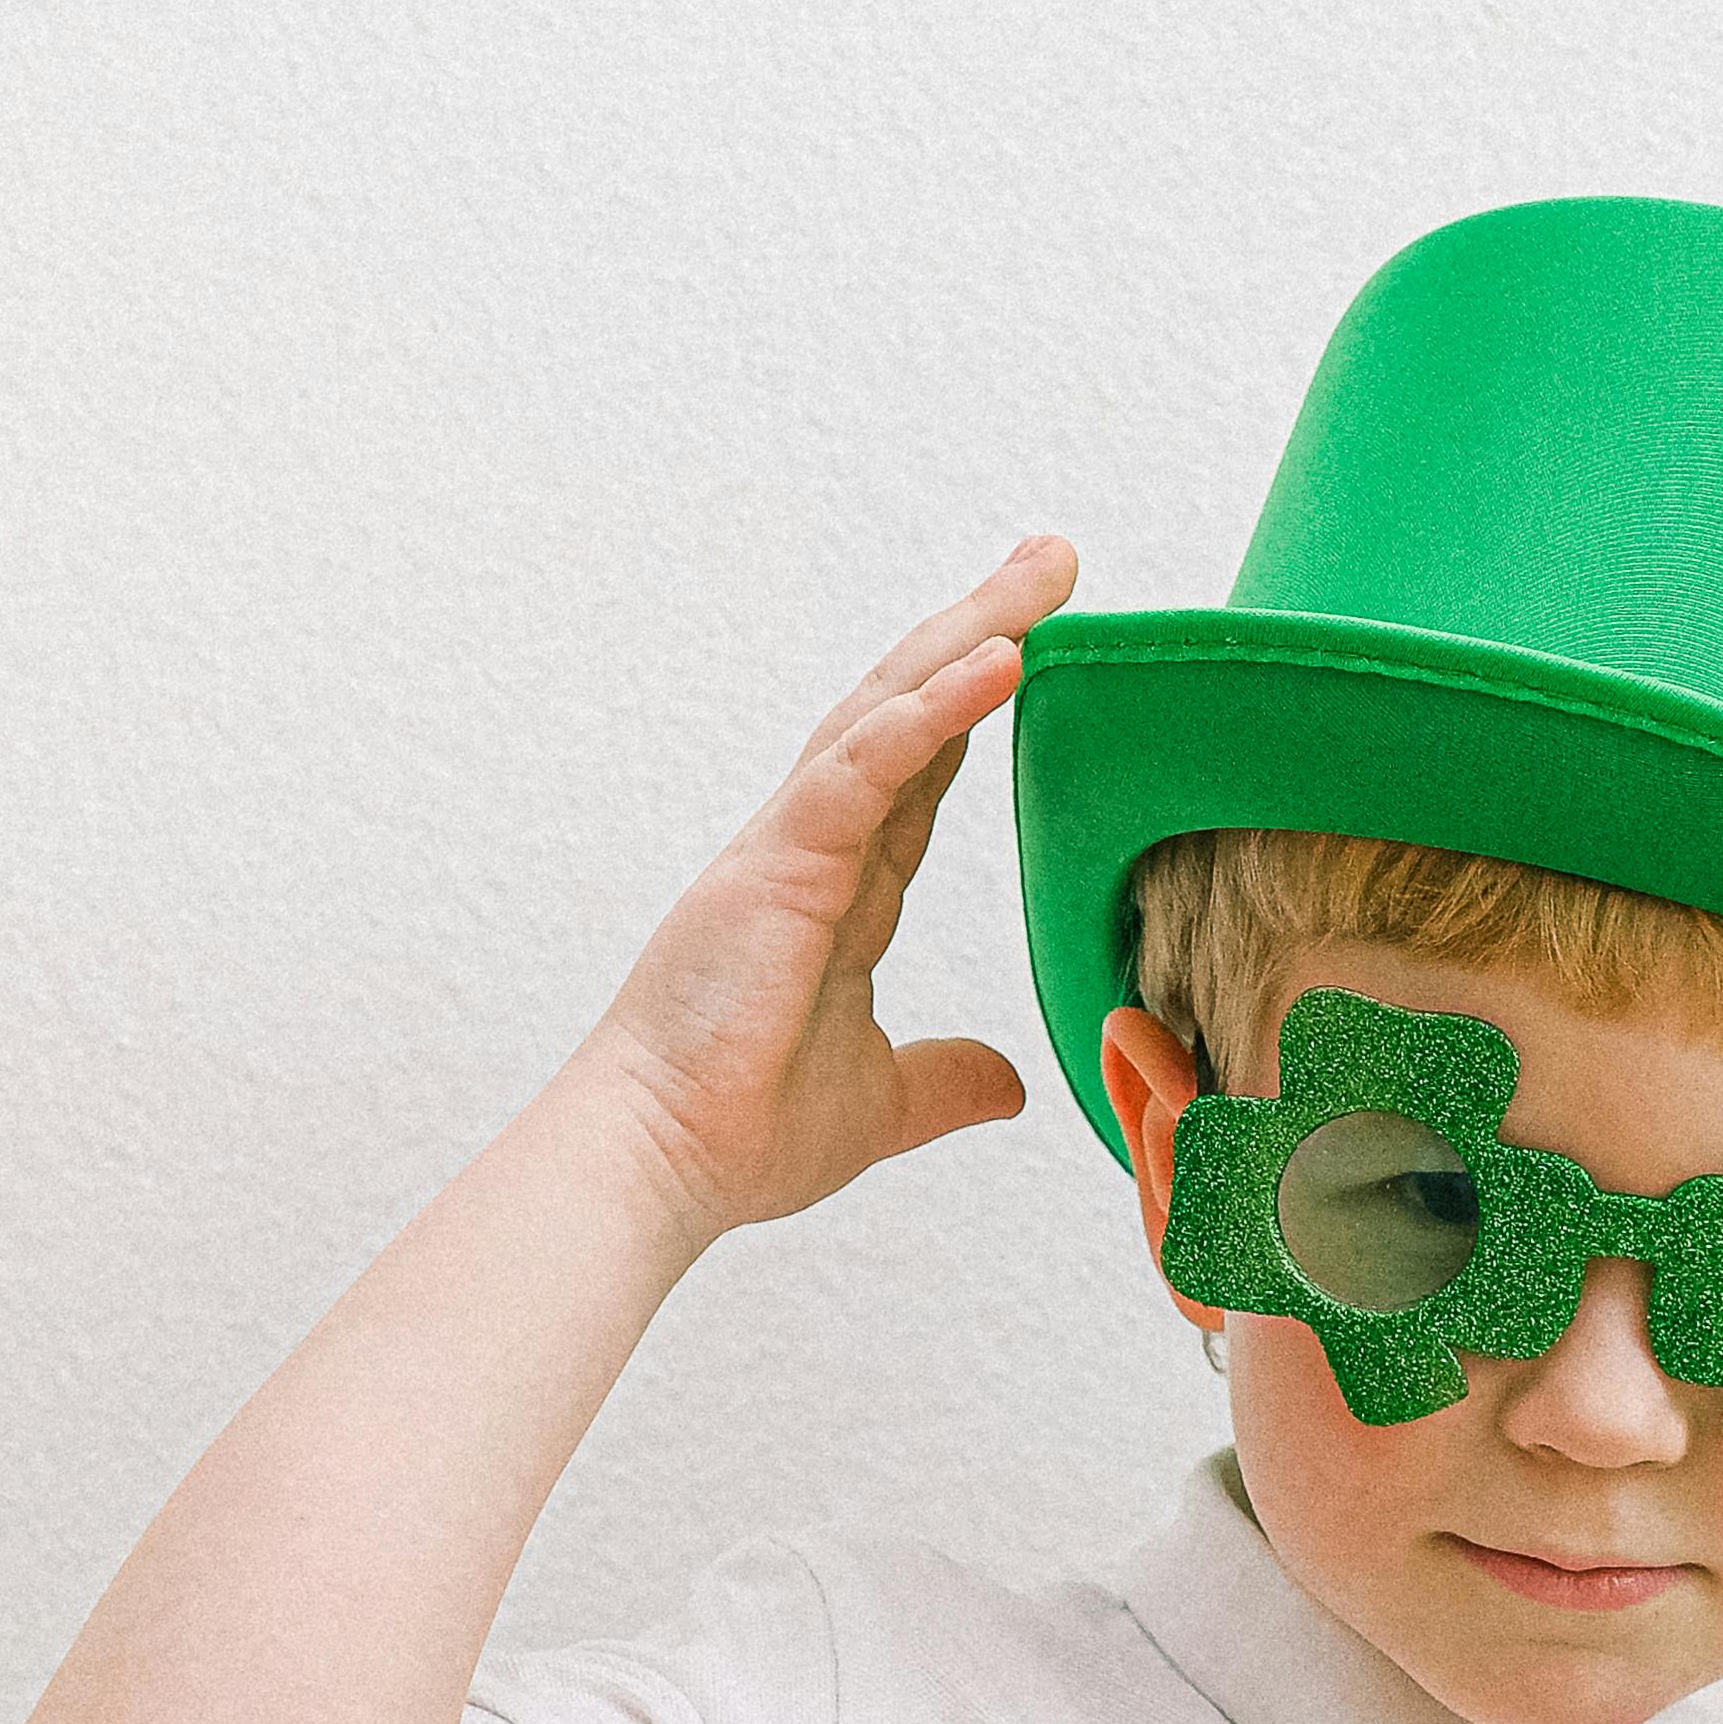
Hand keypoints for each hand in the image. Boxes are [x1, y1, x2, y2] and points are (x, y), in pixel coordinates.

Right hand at [584, 537, 1079, 1244]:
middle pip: (910, 709)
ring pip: (889, 709)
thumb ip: (944, 1081)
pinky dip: (932, 710)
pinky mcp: (781, 861)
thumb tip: (1011, 1083)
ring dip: (970, 634)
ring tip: (1044, 575)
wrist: (665, 1164)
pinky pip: (865, 765)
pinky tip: (998, 660)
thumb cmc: (741, 1132)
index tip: (1039, 642)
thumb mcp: (881, 1102)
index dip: (976, 705)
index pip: (921, 774)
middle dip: (984, 626)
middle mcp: (814, 846)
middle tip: (1058, 558)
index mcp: (837, 891)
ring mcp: (793, 844)